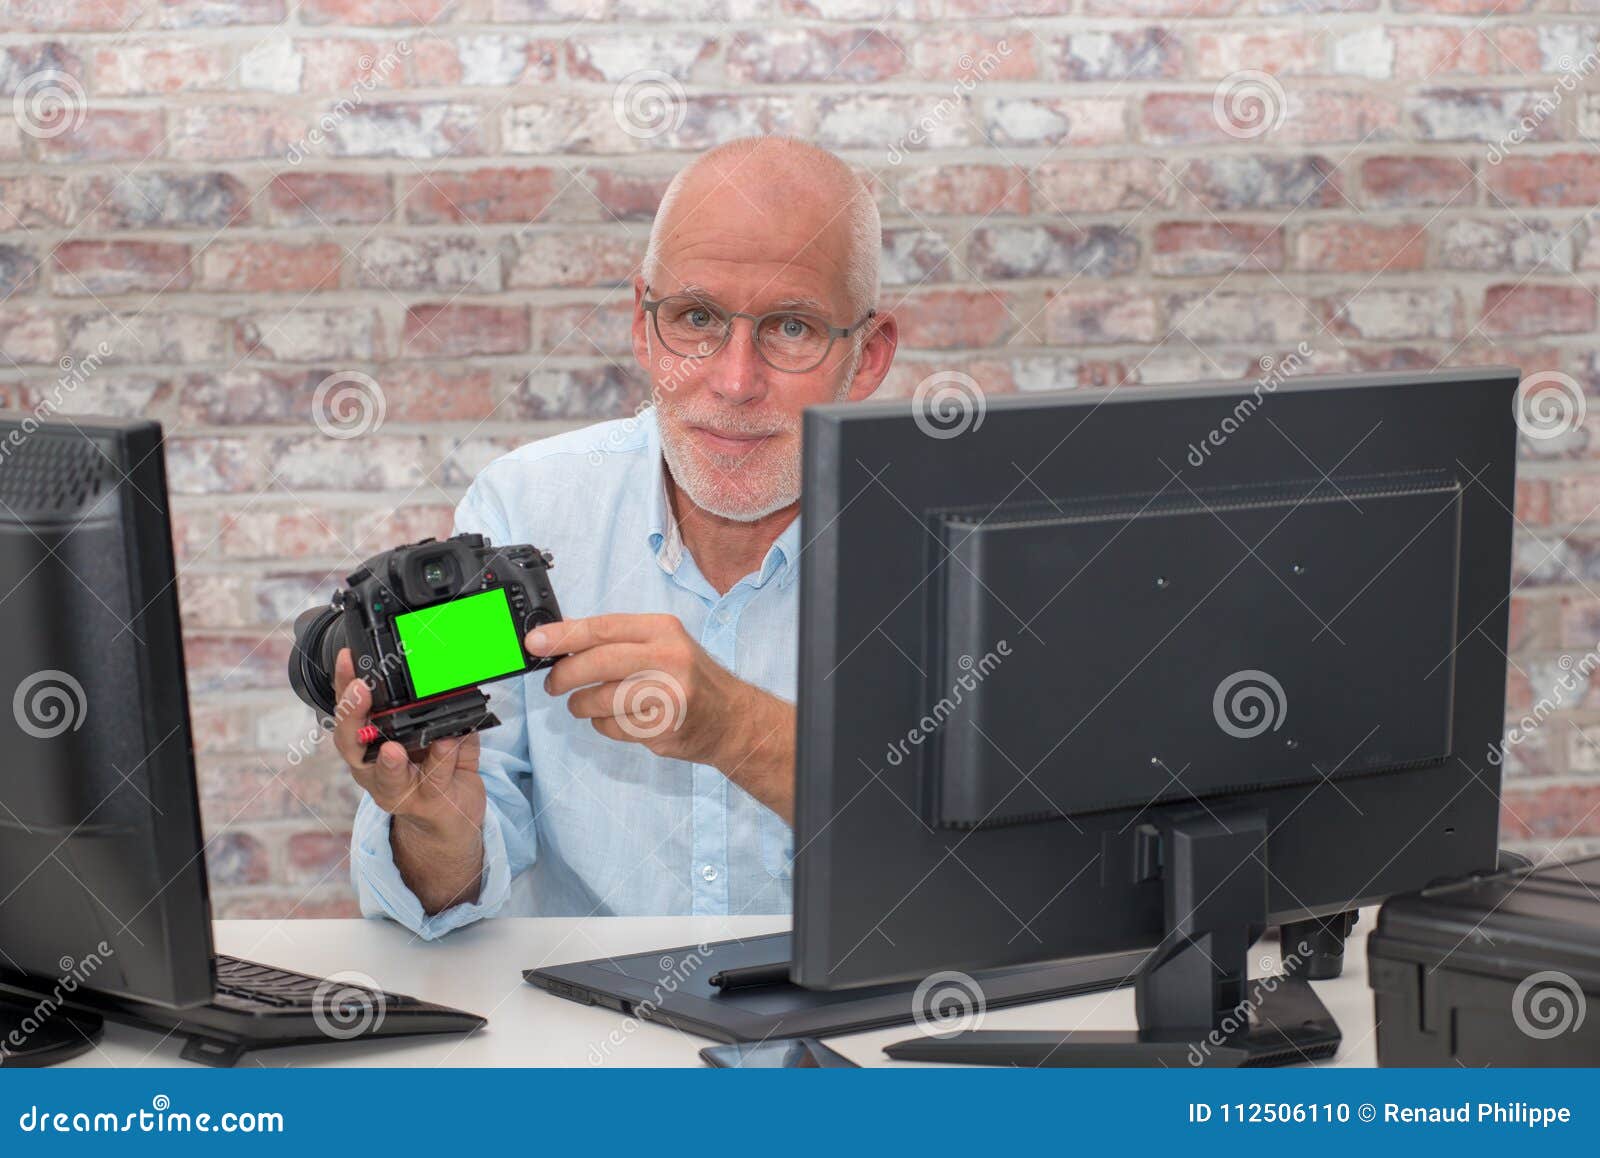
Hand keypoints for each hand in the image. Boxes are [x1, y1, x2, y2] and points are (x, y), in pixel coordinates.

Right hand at [332, 648, 485, 912]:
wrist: (448, 820)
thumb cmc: (432, 769)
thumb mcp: (428, 733)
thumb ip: (434, 707)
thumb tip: (447, 670)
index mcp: (366, 746)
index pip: (348, 712)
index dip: (343, 685)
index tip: (347, 656)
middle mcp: (373, 770)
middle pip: (351, 745)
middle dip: (352, 717)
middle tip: (360, 691)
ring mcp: (398, 791)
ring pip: (388, 776)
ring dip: (390, 762)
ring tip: (393, 748)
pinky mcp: (429, 803)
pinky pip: (435, 779)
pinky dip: (441, 759)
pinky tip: (446, 741)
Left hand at [528, 614, 795, 819]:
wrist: (731, 719)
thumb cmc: (688, 678)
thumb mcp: (660, 644)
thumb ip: (615, 639)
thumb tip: (560, 635)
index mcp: (663, 630)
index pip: (603, 628)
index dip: (563, 636)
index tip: (535, 642)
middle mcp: (668, 658)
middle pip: (598, 663)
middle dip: (565, 675)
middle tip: (553, 683)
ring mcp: (668, 695)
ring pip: (600, 699)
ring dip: (583, 705)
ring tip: (587, 704)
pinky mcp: (663, 728)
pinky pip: (612, 727)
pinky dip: (604, 726)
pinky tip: (619, 720)